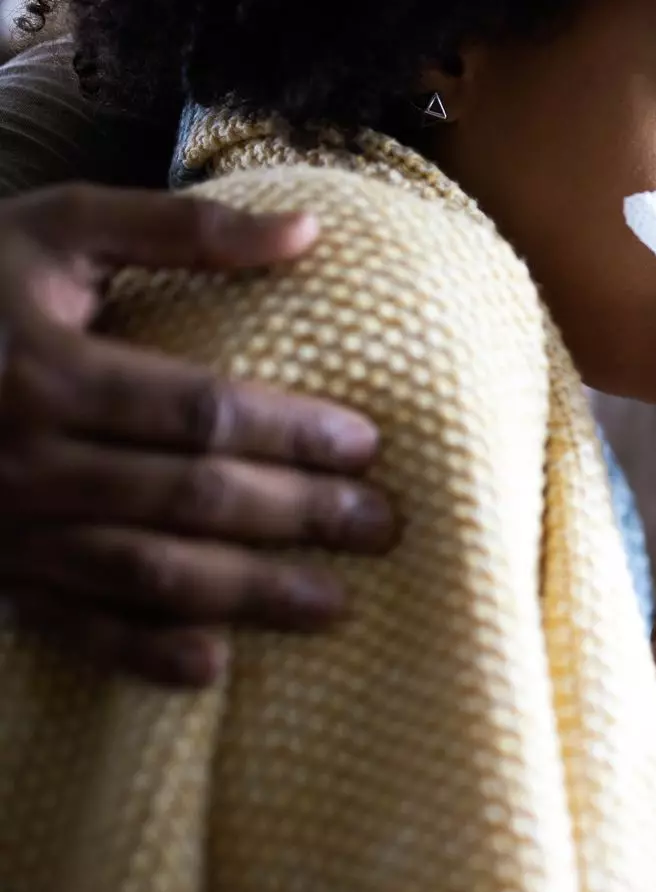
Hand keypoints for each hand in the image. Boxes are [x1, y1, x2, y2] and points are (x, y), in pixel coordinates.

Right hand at [0, 185, 395, 685]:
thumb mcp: (57, 228)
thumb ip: (180, 227)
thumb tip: (308, 231)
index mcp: (45, 370)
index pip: (198, 412)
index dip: (291, 432)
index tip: (367, 446)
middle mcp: (21, 460)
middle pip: (189, 496)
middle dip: (297, 514)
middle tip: (382, 525)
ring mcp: (3, 529)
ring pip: (145, 571)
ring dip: (247, 592)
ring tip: (336, 601)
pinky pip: (71, 625)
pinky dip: (140, 652)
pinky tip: (213, 665)